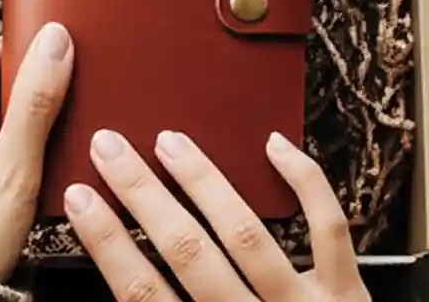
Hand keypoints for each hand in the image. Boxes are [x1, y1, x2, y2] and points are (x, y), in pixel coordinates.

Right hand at [64, 129, 369, 301]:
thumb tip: (127, 282)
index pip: (143, 295)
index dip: (108, 244)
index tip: (80, 199)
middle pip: (188, 253)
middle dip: (143, 196)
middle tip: (111, 148)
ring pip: (247, 234)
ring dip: (204, 183)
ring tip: (170, 142)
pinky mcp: (348, 295)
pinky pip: (329, 228)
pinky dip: (305, 182)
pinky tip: (274, 145)